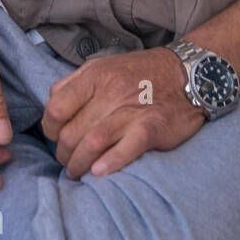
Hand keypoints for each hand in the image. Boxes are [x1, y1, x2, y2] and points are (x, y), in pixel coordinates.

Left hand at [41, 47, 205, 179]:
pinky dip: (111, 162)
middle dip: (64, 154)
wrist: (189, 73)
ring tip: (79, 173)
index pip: (56, 108)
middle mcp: (110, 92)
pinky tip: (100, 172)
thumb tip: (53, 108)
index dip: (50, 129)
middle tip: (69, 162)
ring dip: (80, 165)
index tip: (56, 137)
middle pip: (71, 132)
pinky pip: (127, 148)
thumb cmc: (141, 73)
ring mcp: (131, 110)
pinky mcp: (152, 127)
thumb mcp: (104, 66)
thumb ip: (76, 84)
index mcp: (95, 76)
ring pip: (92, 143)